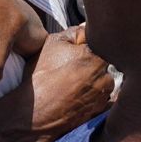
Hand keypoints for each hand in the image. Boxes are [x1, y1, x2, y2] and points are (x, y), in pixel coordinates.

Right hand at [0, 25, 113, 141]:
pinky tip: (77, 97)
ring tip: (73, 84)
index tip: (77, 51)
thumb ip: (75, 32)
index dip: (88, 46)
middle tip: (72, 68)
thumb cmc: (41, 75)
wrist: (34, 113)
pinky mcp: (101, 112)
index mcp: (97, 56)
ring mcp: (104, 97)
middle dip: (92, 63)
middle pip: (105, 63)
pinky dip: (95, 97)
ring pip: (104, 81)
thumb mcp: (52, 44)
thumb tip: (88, 28)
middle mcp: (105, 76)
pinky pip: (104, 99)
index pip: (101, 44)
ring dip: (94, 80)